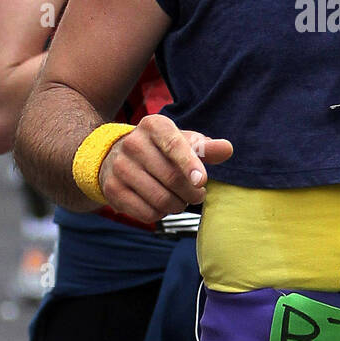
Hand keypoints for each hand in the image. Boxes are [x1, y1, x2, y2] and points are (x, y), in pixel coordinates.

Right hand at [98, 113, 232, 224]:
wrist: (115, 156)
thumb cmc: (160, 149)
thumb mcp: (182, 142)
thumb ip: (206, 147)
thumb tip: (227, 149)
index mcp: (154, 126)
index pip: (173, 145)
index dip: (190, 165)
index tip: (202, 182)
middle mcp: (133, 143)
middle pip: (171, 178)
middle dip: (192, 193)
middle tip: (198, 195)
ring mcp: (120, 167)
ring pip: (160, 199)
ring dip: (179, 206)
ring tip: (182, 200)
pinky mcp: (112, 189)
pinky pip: (147, 213)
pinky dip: (161, 214)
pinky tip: (162, 205)